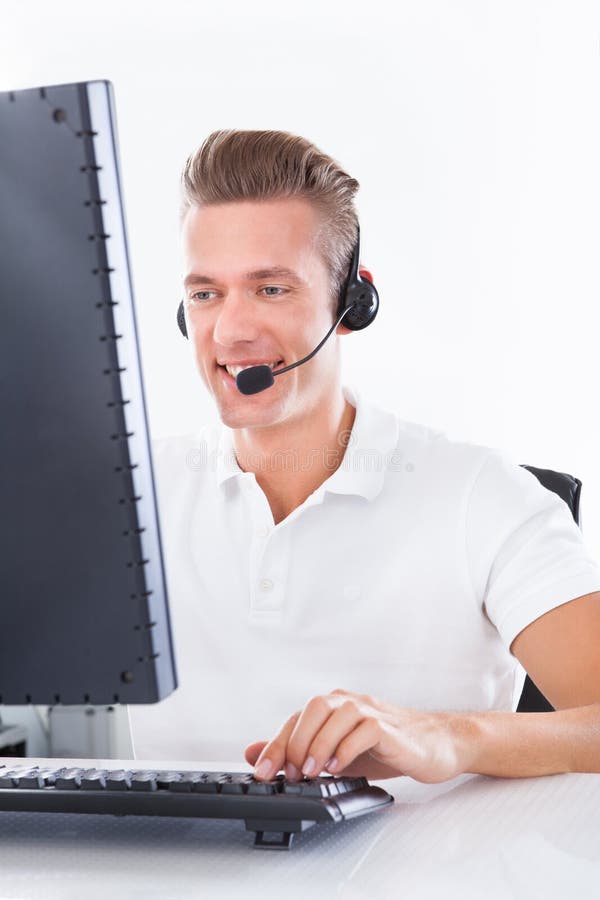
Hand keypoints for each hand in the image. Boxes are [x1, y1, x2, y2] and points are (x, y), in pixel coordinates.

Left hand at [245, 689, 474, 783]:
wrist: (437, 745)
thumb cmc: (388, 747)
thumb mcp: (337, 754)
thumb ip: (300, 752)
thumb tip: (254, 754)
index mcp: (336, 708)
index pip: (298, 717)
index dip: (276, 743)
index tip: (263, 771)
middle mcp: (351, 703)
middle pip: (314, 707)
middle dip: (296, 740)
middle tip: (289, 772)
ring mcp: (372, 711)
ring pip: (337, 713)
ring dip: (319, 744)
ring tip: (311, 772)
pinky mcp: (390, 727)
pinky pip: (365, 728)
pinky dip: (348, 747)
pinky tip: (340, 767)